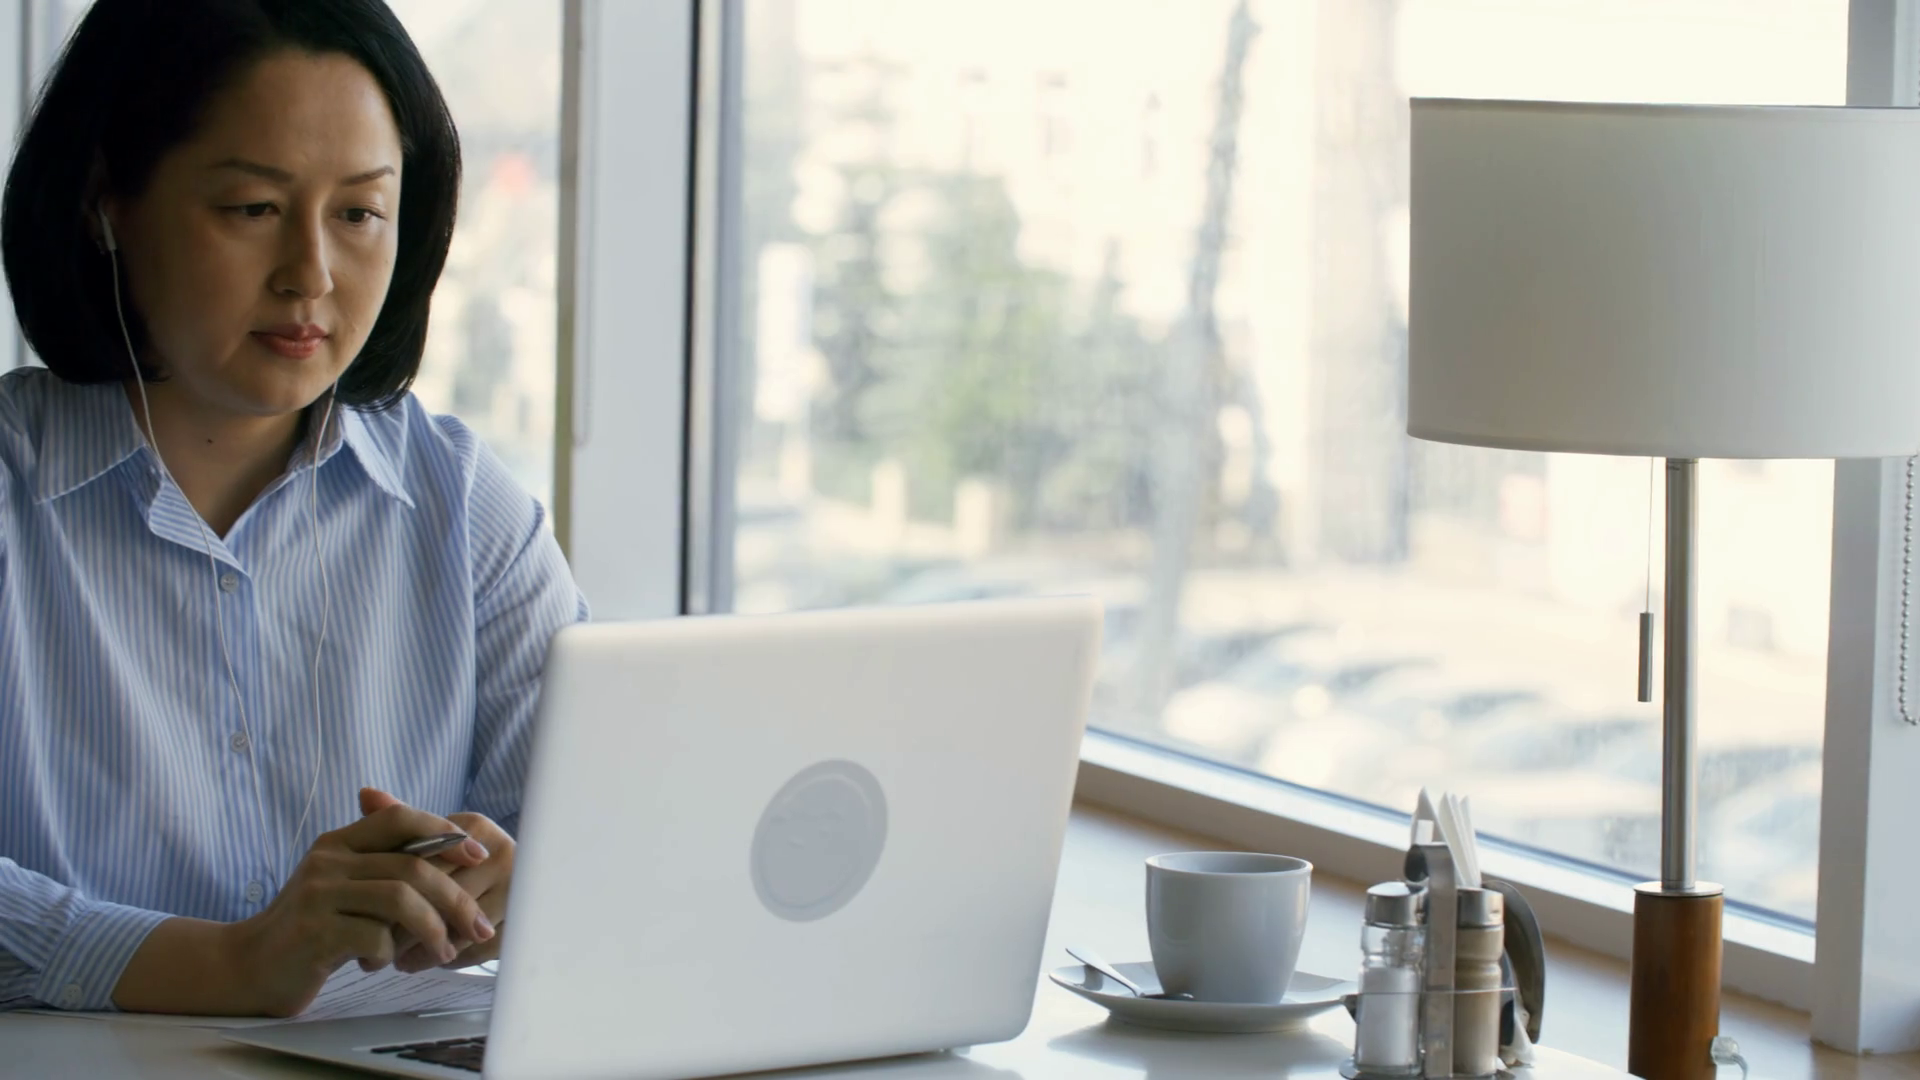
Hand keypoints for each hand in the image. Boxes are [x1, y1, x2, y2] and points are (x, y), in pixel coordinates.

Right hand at [223, 789, 497, 1016]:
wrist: (248, 966)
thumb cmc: (312, 929)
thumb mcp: (344, 886)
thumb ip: (384, 866)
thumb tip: (454, 847)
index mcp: (338, 842)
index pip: (398, 817)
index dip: (444, 831)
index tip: (479, 855)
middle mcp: (327, 860)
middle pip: (411, 867)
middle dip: (455, 899)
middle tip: (479, 927)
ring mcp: (318, 895)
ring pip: (399, 900)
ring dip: (433, 930)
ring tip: (444, 953)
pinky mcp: (314, 932)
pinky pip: (375, 938)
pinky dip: (390, 954)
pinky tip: (382, 964)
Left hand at [359, 789, 515, 971]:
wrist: (512, 890)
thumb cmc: (458, 866)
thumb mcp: (431, 840)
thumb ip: (400, 820)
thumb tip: (365, 794)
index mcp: (477, 828)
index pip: (427, 857)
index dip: (395, 884)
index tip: (368, 905)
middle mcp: (501, 854)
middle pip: (440, 893)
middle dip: (401, 923)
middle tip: (370, 942)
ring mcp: (515, 890)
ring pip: (454, 926)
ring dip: (420, 947)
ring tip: (392, 958)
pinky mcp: (521, 924)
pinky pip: (474, 950)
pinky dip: (444, 959)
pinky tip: (421, 962)